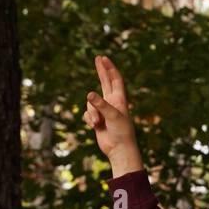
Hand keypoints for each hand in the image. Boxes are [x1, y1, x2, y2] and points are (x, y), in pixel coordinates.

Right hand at [84, 55, 142, 175]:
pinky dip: (89, 120)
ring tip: (97, 124)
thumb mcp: (112, 116)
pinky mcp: (97, 120)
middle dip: (101, 71)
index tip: (104, 58)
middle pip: (105, 83)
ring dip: (92, 113)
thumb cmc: (121, 132)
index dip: (110, 68)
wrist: (119, 149)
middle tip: (98, 58)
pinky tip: (95, 127)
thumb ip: (101, 104)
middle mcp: (112, 103)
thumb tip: (89, 94)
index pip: (115, 79)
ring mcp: (103, 111)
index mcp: (119, 99)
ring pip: (91, 103)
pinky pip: (87, 114)